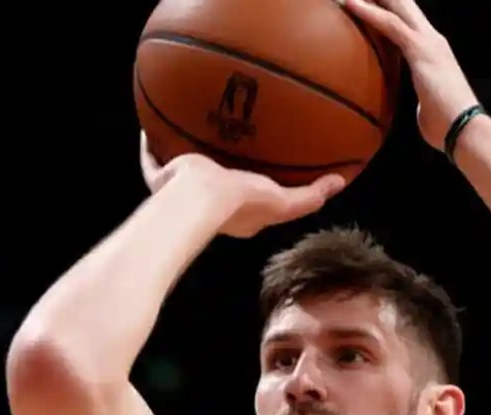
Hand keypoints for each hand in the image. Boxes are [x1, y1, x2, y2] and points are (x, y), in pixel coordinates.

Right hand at [140, 133, 344, 238]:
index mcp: (238, 213)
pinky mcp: (161, 179)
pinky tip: (151, 124)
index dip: (258, 183)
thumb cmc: (243, 202)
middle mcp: (209, 205)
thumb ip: (311, 195)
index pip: (250, 197)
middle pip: (215, 180)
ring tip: (192, 128)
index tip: (263, 165)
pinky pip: (153, 158)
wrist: (201, 198)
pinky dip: (151, 145)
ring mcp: (182, 193)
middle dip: (220, 165)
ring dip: (185, 154)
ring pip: (182, 169)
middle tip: (228, 141)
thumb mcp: (285, 202)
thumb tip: (339, 182)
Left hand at [342, 0, 478, 151]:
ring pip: (396, 7)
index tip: (368, 1)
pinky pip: (390, 24)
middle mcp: (432, 40)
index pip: (408, 20)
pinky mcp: (420, 49)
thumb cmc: (445, 125)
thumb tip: (417, 108)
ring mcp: (428, 42)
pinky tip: (349, 3)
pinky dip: (368, 12)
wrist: (464, 128)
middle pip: (403, 6)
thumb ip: (420, 100)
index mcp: (434, 51)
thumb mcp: (426, 106)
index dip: (390, 7)